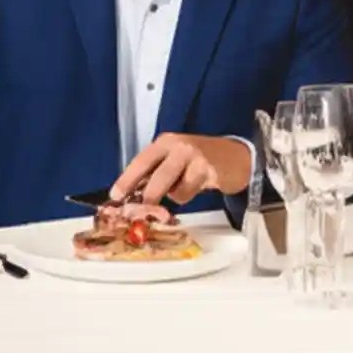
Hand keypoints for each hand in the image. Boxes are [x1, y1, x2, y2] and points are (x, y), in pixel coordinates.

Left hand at [111, 133, 248, 205]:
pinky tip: (198, 186)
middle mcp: (178, 146)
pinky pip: (188, 193)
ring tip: (184, 187)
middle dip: (146, 197)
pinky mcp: (207, 170)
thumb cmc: (201, 160)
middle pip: (155, 177)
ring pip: (173, 189)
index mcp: (165, 142)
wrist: (236, 157)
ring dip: (175, 196)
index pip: (141, 161)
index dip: (127, 180)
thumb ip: (156, 172)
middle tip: (140, 210)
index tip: (115, 195)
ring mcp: (194, 157)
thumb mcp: (175, 159)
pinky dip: (188, 196)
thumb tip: (132, 195)